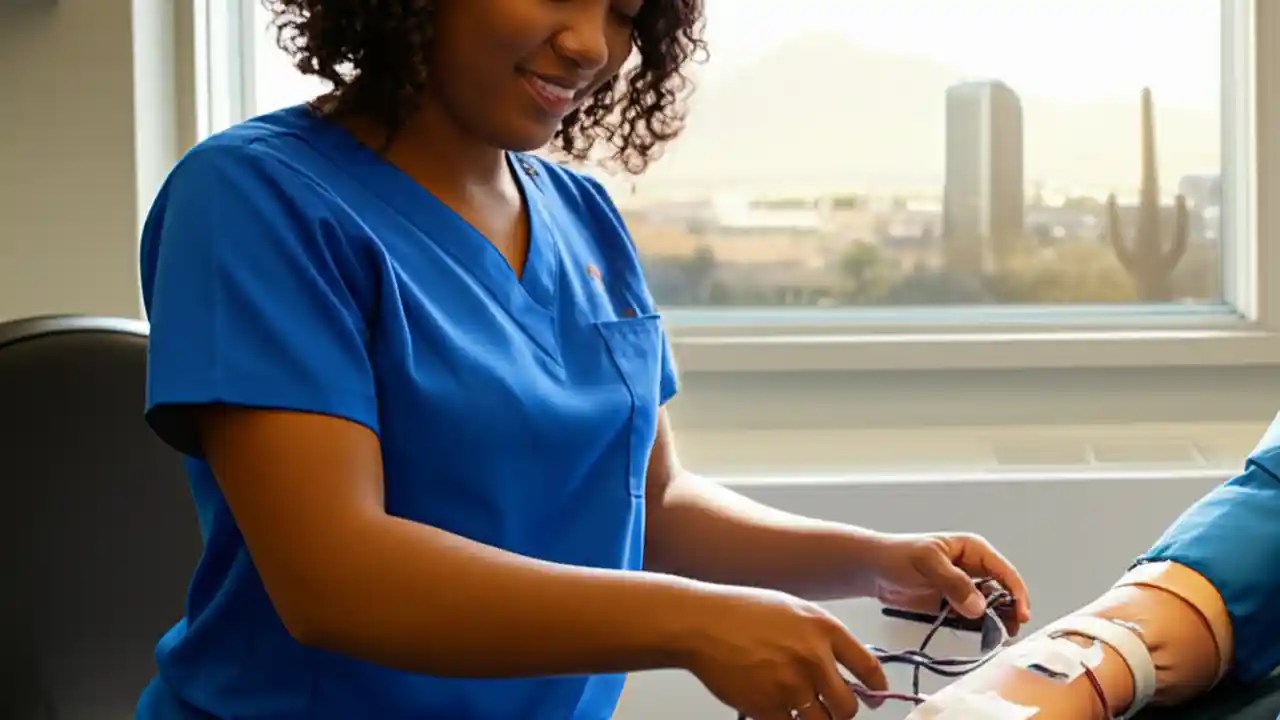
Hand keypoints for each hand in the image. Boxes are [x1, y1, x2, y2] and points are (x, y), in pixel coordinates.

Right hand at [681, 584, 888, 719]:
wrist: (703, 622)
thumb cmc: (743, 611)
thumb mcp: (794, 609)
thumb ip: (822, 635)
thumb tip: (846, 664)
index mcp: (824, 630)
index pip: (869, 668)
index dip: (877, 688)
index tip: (877, 696)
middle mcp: (813, 658)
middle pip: (849, 706)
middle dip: (843, 712)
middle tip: (834, 710)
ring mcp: (790, 685)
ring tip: (807, 712)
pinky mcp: (767, 706)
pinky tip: (780, 712)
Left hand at [868, 532, 1031, 632]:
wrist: (873, 570)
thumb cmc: (898, 555)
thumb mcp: (927, 562)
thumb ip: (953, 583)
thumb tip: (979, 607)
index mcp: (972, 550)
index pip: (1003, 571)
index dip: (1016, 592)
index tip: (1021, 613)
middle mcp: (973, 568)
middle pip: (1002, 591)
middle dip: (1010, 610)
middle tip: (1011, 631)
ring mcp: (964, 588)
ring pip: (990, 606)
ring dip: (996, 621)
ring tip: (999, 637)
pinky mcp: (953, 604)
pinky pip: (972, 618)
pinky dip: (979, 627)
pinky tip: (982, 637)